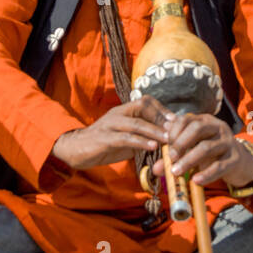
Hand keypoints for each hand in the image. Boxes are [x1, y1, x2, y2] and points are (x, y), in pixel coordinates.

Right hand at [51, 98, 171, 169]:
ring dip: (154, 131)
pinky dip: (140, 142)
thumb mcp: (125, 139)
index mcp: (123, 111)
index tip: (177, 120)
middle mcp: (117, 113)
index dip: (162, 109)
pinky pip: (124, 138)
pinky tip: (152, 146)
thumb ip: (141, 136)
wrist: (75, 150)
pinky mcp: (104, 138)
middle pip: (143, 107)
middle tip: (177, 129)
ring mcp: (109, 125)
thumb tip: (164, 140)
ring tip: (168, 139)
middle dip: (161, 118)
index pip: (146, 101)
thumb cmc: (103, 144)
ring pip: (136, 123)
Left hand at [152, 111, 252, 188]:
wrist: (238, 161)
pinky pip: (219, 166)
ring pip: (207, 147)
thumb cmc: (210, 154)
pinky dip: (206, 174)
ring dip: (188, 160)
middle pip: (197, 128)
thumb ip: (174, 156)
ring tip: (175, 172)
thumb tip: (155, 169)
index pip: (186, 119)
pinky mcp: (235, 158)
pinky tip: (195, 180)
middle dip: (181, 143)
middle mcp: (217, 127)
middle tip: (171, 157)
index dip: (174, 131)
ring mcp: (228, 142)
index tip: (165, 145)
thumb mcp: (192, 150)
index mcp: (204, 121)